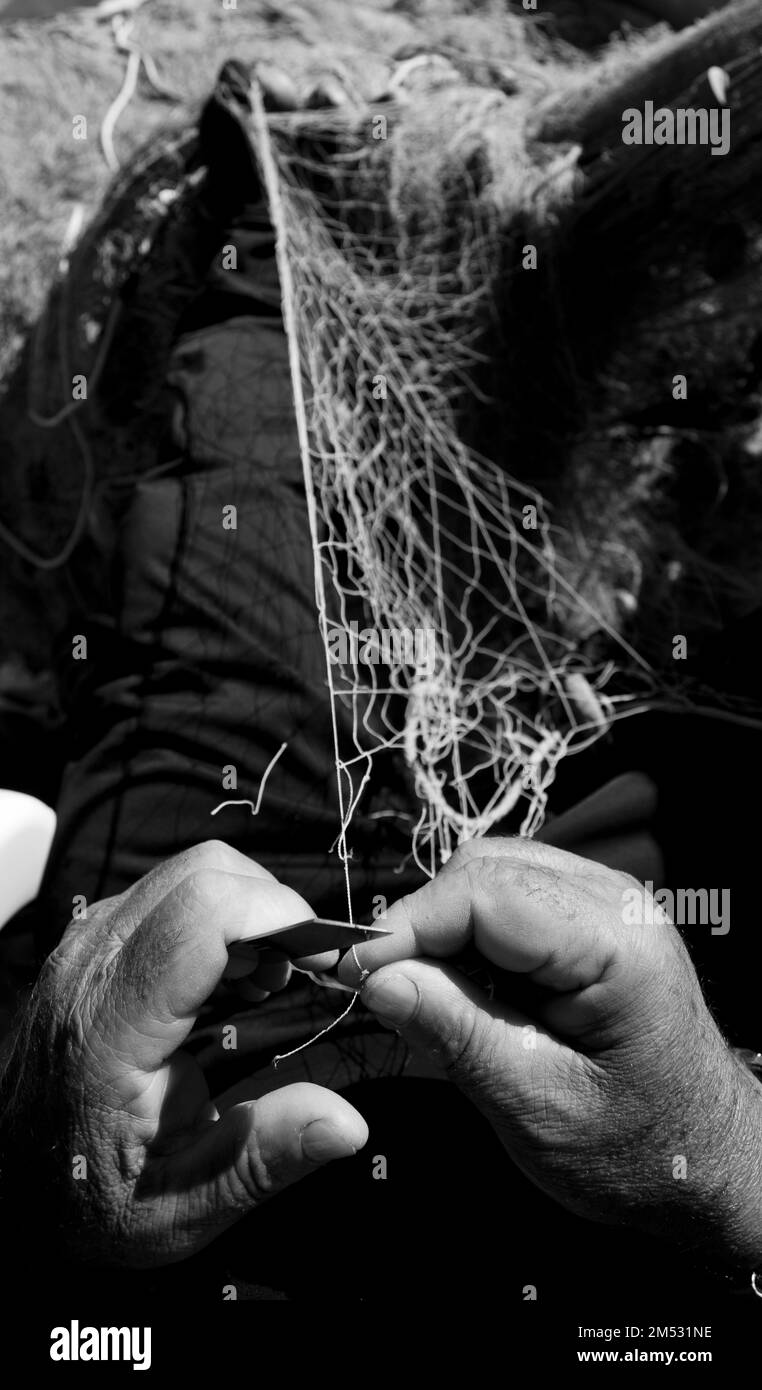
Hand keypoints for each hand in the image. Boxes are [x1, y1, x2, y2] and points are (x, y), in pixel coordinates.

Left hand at [1, 842, 367, 1267]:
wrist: (15, 1186)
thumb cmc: (93, 1200)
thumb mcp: (184, 1210)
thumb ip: (265, 1158)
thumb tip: (349, 1126)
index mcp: (110, 1030)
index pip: (202, 914)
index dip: (279, 916)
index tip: (325, 960)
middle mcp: (90, 970)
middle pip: (203, 873)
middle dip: (274, 907)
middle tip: (308, 969)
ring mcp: (84, 948)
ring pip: (188, 871)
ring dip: (250, 909)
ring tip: (274, 978)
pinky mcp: (91, 943)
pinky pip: (169, 892)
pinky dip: (222, 915)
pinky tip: (237, 976)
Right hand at [339, 838, 761, 1271]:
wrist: (710, 1165)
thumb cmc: (638, 1152)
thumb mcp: (538, 1107)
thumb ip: (456, 1033)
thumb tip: (373, 977)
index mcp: (617, 943)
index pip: (484, 892)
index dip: (406, 924)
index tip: (349, 972)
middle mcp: (617, 901)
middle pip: (484, 869)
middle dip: (422, 924)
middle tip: (382, 991)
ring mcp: (609, 903)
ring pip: (492, 875)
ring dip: (445, 929)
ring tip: (427, 999)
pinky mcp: (594, 919)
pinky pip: (513, 898)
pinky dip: (472, 936)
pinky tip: (466, 992)